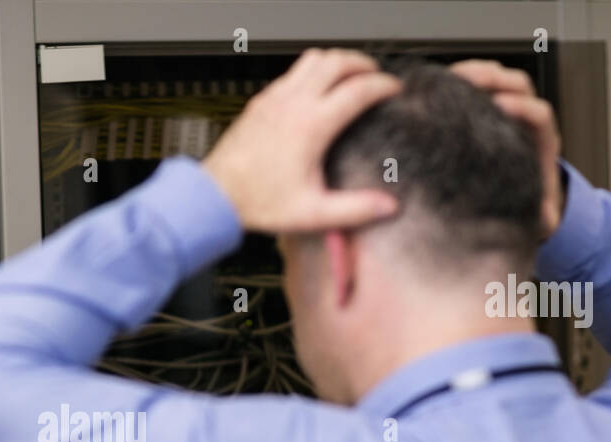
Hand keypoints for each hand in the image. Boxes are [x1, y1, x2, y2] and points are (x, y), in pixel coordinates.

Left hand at [201, 49, 401, 233]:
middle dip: (363, 64)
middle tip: (376, 75)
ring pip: (313, 59)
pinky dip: (311, 71)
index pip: (359, 90)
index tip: (394, 90)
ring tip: (349, 74)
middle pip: (337, 62)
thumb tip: (388, 206)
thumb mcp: (312, 213)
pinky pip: (292, 72)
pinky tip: (316, 89)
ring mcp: (274, 99)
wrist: (216, 195)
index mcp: (312, 125)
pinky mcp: (260, 102)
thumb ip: (354, 209)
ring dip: (336, 61)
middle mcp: (293, 104)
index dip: (383, 85)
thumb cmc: (258, 203)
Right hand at [447, 59, 564, 238]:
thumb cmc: (527, 209)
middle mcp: (525, 124)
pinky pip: (476, 90)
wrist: (526, 205)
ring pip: (497, 81)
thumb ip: (544, 217)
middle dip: (494, 79)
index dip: (523, 107)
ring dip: (475, 73)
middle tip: (468, 79)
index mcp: (541, 145)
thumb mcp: (539, 218)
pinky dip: (458, 84)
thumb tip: (546, 221)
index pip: (538, 114)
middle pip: (518, 87)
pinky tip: (433, 90)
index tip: (502, 107)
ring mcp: (506, 116)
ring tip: (446, 77)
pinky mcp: (485, 115)